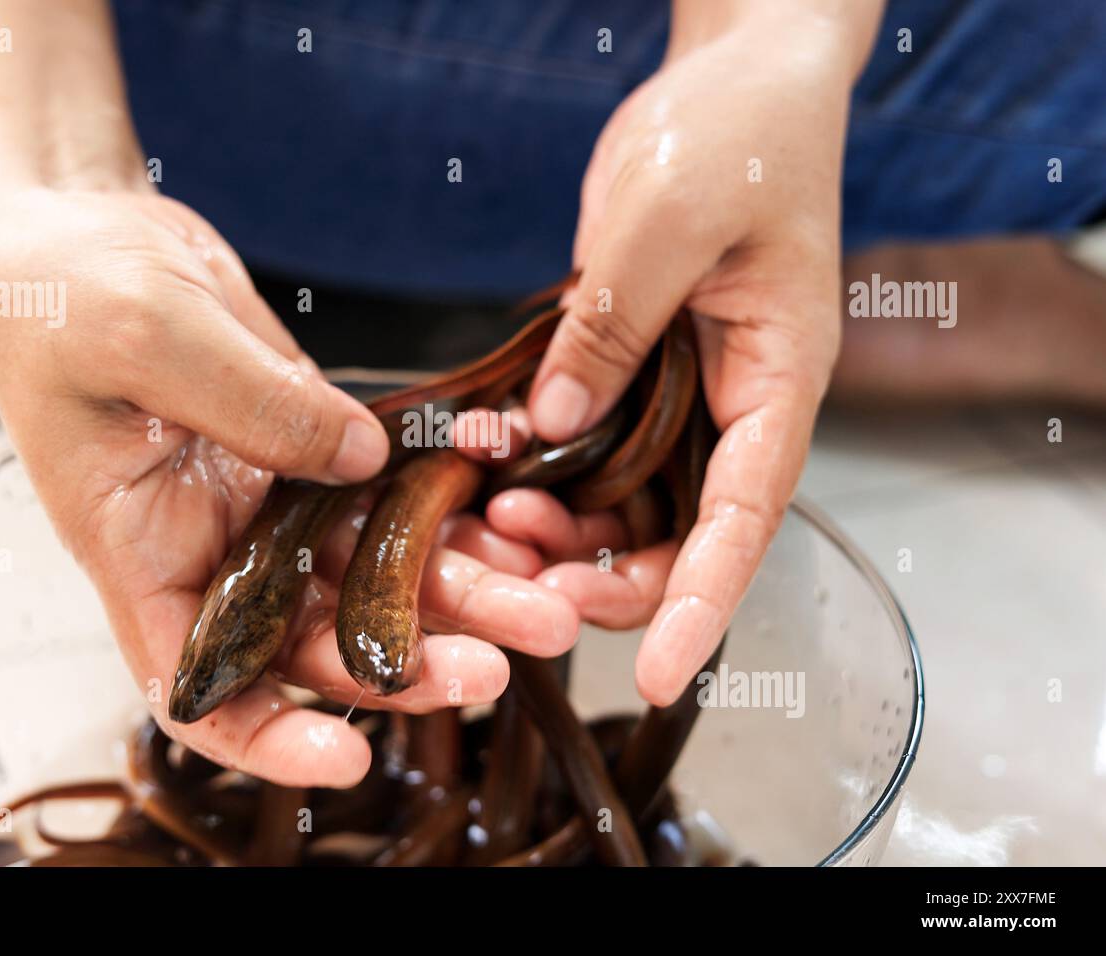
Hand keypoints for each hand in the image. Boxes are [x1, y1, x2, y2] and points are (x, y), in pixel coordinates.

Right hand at [0, 189, 576, 785]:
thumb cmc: (57, 294)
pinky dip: (452, 487)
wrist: (78, 232)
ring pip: (376, 569)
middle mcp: (216, 546)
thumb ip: (249, 405)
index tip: (350, 759)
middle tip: (501, 662)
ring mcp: (272, 496)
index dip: (271, 736)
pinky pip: (394, 483)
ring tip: (544, 592)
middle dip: (411, 658)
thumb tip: (361, 460)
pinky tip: (508, 477)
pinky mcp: (316, 441)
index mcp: (141, 553)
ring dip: (459, 587)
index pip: (200, 682)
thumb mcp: (141, 338)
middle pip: (318, 636)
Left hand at [522, 15, 873, 704]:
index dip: (702, 605)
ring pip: (625, 503)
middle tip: (515, 574)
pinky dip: (541, 469)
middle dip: (603, 575)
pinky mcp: (631, 368)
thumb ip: (613, 327)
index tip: (656, 676)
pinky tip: (489, 462)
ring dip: (560, 530)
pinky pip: (587, 445)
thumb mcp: (667, 221)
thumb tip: (554, 423)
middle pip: (678, 535)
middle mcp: (732, 406)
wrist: (734, 79)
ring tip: (487, 520)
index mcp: (777, 383)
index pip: (745, 520)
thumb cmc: (738, 134)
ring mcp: (680, 393)